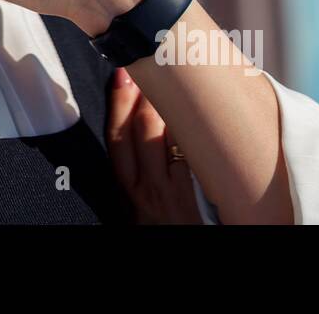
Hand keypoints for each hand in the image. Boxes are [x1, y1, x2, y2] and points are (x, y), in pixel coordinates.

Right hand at [107, 66, 204, 223]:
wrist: (190, 252)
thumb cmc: (163, 223)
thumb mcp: (140, 198)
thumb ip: (139, 164)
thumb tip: (142, 117)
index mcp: (127, 187)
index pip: (116, 137)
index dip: (118, 102)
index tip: (122, 74)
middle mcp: (146, 188)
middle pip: (140, 129)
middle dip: (145, 94)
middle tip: (152, 66)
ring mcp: (173, 191)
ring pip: (169, 137)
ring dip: (173, 107)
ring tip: (180, 82)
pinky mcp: (198, 196)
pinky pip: (194, 153)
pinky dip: (195, 131)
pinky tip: (202, 114)